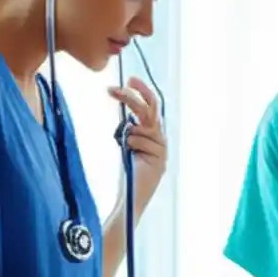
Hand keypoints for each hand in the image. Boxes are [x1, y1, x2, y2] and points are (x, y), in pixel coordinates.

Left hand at [108, 77, 166, 210]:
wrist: (132, 196)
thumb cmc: (129, 172)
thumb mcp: (128, 145)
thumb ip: (130, 130)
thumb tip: (125, 114)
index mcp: (154, 134)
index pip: (151, 107)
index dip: (142, 92)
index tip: (129, 80)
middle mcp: (161, 139)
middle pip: (149, 111)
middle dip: (132, 98)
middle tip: (115, 89)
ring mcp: (162, 149)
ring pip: (141, 128)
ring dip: (128, 135)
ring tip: (126, 149)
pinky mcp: (159, 159)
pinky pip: (139, 141)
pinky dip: (131, 144)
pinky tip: (132, 157)